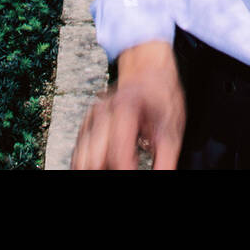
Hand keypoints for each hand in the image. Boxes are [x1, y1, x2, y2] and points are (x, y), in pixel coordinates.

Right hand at [70, 40, 185, 169]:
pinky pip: (79, 154)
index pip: (117, 154)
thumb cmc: (159, 96)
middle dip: (110, 170)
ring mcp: (90, 119)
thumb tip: (163, 176)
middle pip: (93, 160)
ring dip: (98, 168)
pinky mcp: (85, 127)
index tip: (137, 175)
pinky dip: (91, 164)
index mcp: (124, 109)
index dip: (126, 171)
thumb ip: (166, 160)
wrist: (147, 74)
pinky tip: (108, 164)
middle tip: (129, 168)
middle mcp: (102, 113)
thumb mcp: (170, 129)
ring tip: (121, 165)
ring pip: (81, 160)